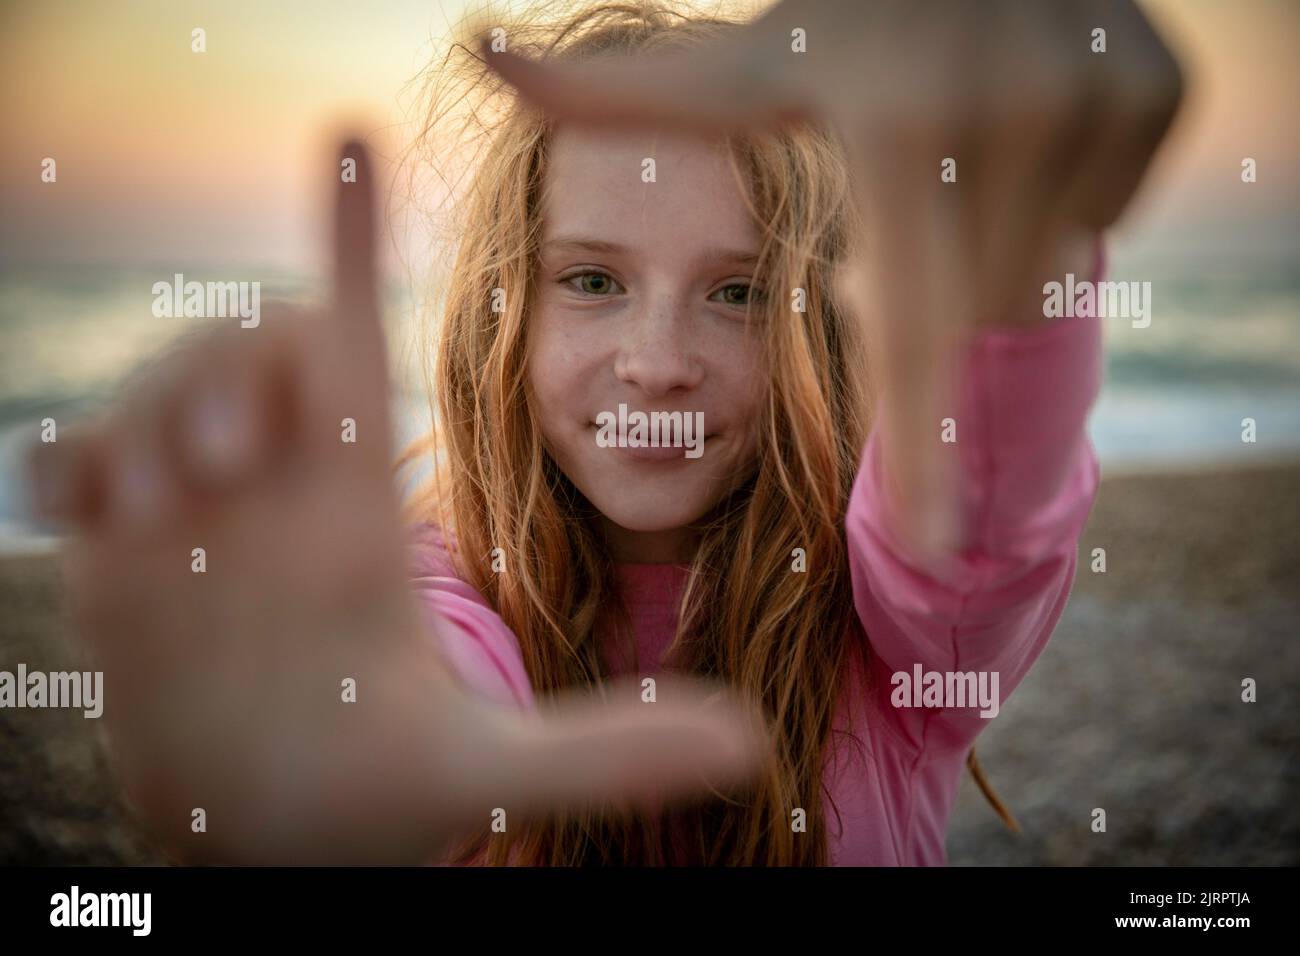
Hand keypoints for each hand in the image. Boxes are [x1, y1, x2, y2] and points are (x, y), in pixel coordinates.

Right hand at [28, 138, 767, 864]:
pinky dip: (74, 465)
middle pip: (254, 342)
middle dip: (234, 364)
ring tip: (166, 504)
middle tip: (234, 463)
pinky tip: (93, 514)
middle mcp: (278, 490)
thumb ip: (610, 750)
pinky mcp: (119, 554)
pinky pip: (75, 461)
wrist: (264, 842)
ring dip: (152, 415)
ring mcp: (191, 516)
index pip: (358, 343)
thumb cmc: (373, 794)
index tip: (351, 134)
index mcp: (364, 509)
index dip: (353, 236)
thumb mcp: (490, 770)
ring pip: (163, 386)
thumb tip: (753, 744)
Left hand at [479, 0, 1182, 552]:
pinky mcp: (1155, 97)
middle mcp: (1011, 117)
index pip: (907, 332)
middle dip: (931, 281)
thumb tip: (479, 58)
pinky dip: (1054, 196)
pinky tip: (1016, 126)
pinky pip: (1099, 216)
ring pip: (1036, 267)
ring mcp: (1097, 102)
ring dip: (986, 237)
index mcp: (897, 135)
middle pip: (973, 306)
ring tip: (954, 150)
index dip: (916, 449)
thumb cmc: (835, 23)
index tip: (929, 544)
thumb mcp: (741, 66)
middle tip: (911, 190)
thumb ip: (619, 98)